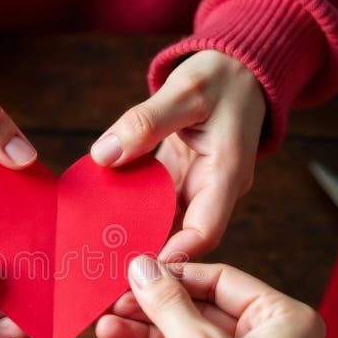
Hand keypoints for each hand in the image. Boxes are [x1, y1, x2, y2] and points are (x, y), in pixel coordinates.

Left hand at [90, 51, 265, 259]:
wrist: (240, 69)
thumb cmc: (222, 76)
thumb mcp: (185, 91)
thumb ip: (145, 122)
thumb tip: (104, 154)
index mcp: (227, 174)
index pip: (204, 232)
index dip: (174, 255)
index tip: (136, 267)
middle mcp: (214, 188)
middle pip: (182, 236)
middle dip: (147, 253)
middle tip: (104, 269)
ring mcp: (197, 185)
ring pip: (164, 220)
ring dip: (134, 232)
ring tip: (96, 250)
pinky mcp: (180, 177)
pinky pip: (154, 200)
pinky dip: (131, 206)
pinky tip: (101, 215)